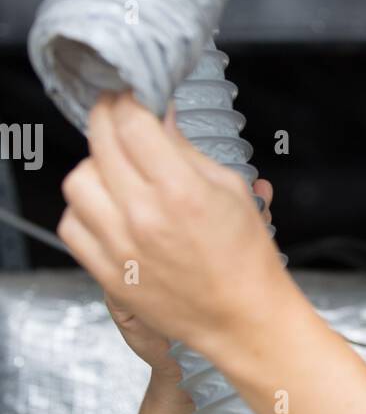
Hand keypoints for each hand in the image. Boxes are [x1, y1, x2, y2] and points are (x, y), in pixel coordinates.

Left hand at [58, 93, 283, 358]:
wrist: (242, 317)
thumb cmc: (245, 257)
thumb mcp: (229, 189)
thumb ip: (186, 150)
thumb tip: (158, 117)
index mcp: (181, 190)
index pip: (131, 122)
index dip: (128, 99)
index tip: (132, 95)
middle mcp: (144, 216)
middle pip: (100, 143)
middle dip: (108, 118)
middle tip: (119, 116)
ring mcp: (120, 246)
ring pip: (77, 182)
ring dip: (94, 166)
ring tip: (115, 170)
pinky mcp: (108, 273)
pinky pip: (72, 225)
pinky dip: (83, 208)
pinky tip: (106, 207)